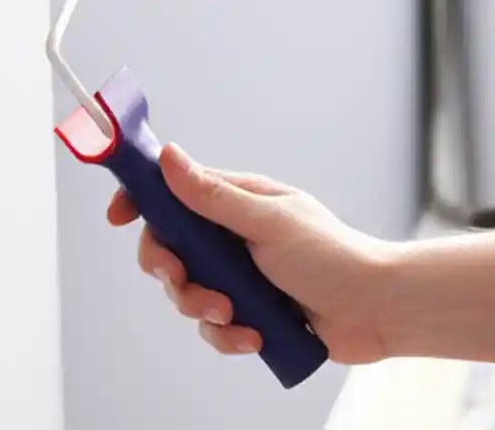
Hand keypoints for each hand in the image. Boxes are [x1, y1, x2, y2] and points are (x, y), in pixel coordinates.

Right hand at [106, 142, 397, 364]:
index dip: (141, 199)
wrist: (376, 309)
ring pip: (187, 293)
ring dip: (203, 308)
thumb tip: (169, 158)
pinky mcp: (248, 314)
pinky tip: (255, 336)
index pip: (174, 191)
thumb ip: (212, 195)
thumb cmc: (333, 255)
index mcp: (236, 201)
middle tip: (182, 276)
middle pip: (169, 247)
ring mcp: (239, 276)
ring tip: (235, 313)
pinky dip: (228, 335)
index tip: (118, 215)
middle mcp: (232, 236)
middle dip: (170, 268)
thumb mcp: (267, 221)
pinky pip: (214, 328)